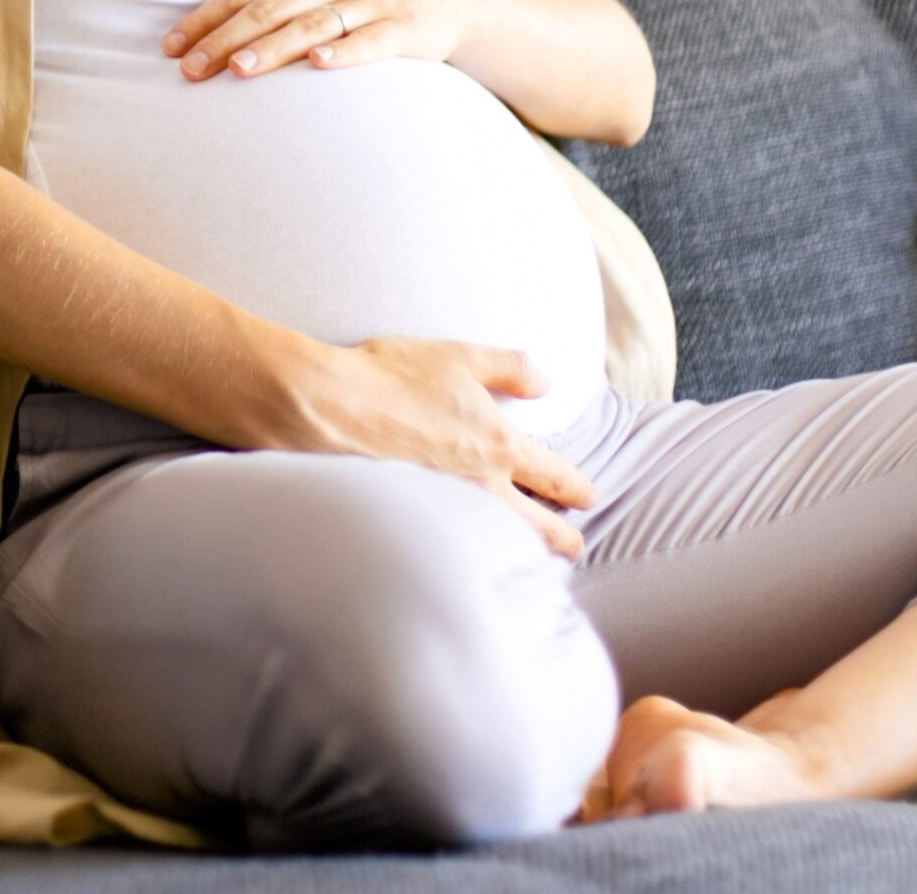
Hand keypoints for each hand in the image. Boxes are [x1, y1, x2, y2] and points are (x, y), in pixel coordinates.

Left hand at [162, 0, 482, 80]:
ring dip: (273, 48)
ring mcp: (370, 2)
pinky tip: (320, 64)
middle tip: (189, 69)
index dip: (205, 18)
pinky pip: (371, 42)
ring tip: (238, 70)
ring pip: (312, 26)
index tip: (170, 46)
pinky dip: (345, 52)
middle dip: (225, 39)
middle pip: (269, 10)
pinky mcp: (404, 28)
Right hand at [291, 335, 596, 560]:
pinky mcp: (414, 526)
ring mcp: (447, 512)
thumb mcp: (458, 356)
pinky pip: (456, 549)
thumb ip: (508, 368)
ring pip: (499, 543)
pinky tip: (469, 560)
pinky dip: (472, 558)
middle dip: (561, 541)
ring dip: (521, 553)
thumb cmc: (390, 377)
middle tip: (572, 549)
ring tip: (530, 560)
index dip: (576, 488)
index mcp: (499, 446)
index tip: (587, 497)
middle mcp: (481, 488)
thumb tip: (545, 382)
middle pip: (537, 527)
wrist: (328, 410)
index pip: (554, 476)